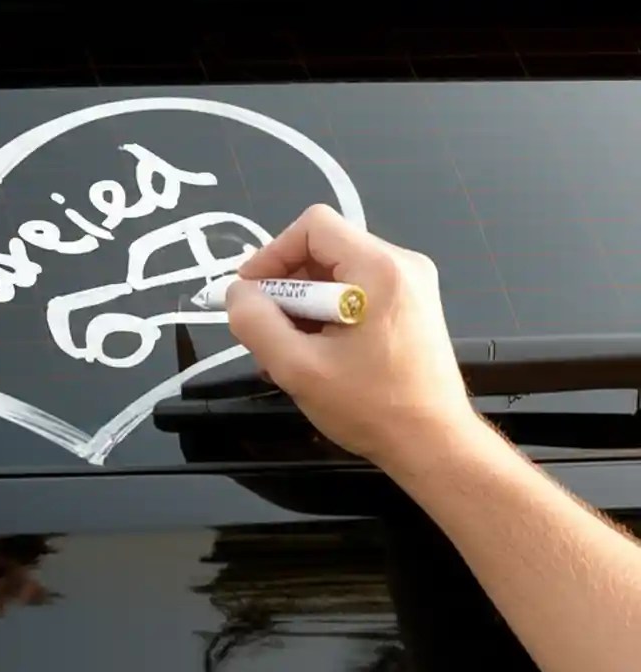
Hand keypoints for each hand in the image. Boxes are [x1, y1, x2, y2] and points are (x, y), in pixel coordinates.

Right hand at [225, 204, 478, 463]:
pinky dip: (327, 316)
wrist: (433, 444)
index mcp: (380, 268)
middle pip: (323, 249)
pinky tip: (316, 355)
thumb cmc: (370, 407)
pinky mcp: (411, 306)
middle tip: (267, 333)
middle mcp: (402, 264)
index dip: (272, 255)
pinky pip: (355, 292)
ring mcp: (411, 285)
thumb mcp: (297, 367)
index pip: (312, 226)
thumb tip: (238, 293)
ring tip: (289, 352)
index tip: (251, 295)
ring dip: (302, 308)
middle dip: (286, 289)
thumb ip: (256, 323)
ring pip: (335, 273)